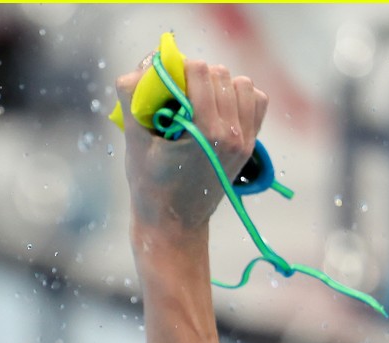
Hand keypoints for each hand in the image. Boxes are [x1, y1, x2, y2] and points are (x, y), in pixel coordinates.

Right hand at [116, 58, 268, 230]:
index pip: (200, 70)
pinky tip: (220, 110)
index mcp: (205, 132)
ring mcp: (244, 141)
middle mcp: (231, 135)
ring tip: (200, 103)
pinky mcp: (248, 146)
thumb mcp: (134, 144)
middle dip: (197, 78)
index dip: (178, 70)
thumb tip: (141, 69)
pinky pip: (256, 100)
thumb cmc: (150, 188)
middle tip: (179, 98)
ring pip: (241, 83)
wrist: (174, 226)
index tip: (166, 87)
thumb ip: (133, 100)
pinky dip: (240, 97)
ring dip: (220, 85)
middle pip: (220, 73)